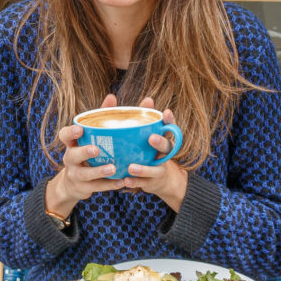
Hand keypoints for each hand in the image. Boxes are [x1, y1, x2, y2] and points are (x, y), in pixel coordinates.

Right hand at [45, 94, 123, 217]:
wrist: (75, 184)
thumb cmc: (87, 152)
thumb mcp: (90, 137)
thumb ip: (100, 117)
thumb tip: (111, 96)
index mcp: (72, 144)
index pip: (64, 136)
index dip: (70, 132)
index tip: (80, 129)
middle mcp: (70, 159)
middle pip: (72, 155)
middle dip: (83, 152)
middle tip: (96, 150)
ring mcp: (76, 175)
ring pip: (85, 174)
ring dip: (99, 171)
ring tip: (113, 168)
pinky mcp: (84, 188)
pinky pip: (97, 187)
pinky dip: (110, 185)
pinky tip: (122, 182)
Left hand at [121, 97, 187, 213]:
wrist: (159, 180)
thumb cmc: (146, 150)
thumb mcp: (141, 135)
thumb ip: (126, 118)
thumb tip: (111, 97)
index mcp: (163, 140)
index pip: (170, 128)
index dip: (170, 121)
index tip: (166, 112)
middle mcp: (164, 154)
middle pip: (167, 147)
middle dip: (160, 142)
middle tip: (151, 138)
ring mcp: (159, 169)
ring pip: (154, 168)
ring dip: (143, 168)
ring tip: (131, 167)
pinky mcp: (151, 182)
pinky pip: (143, 183)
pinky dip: (135, 182)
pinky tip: (126, 181)